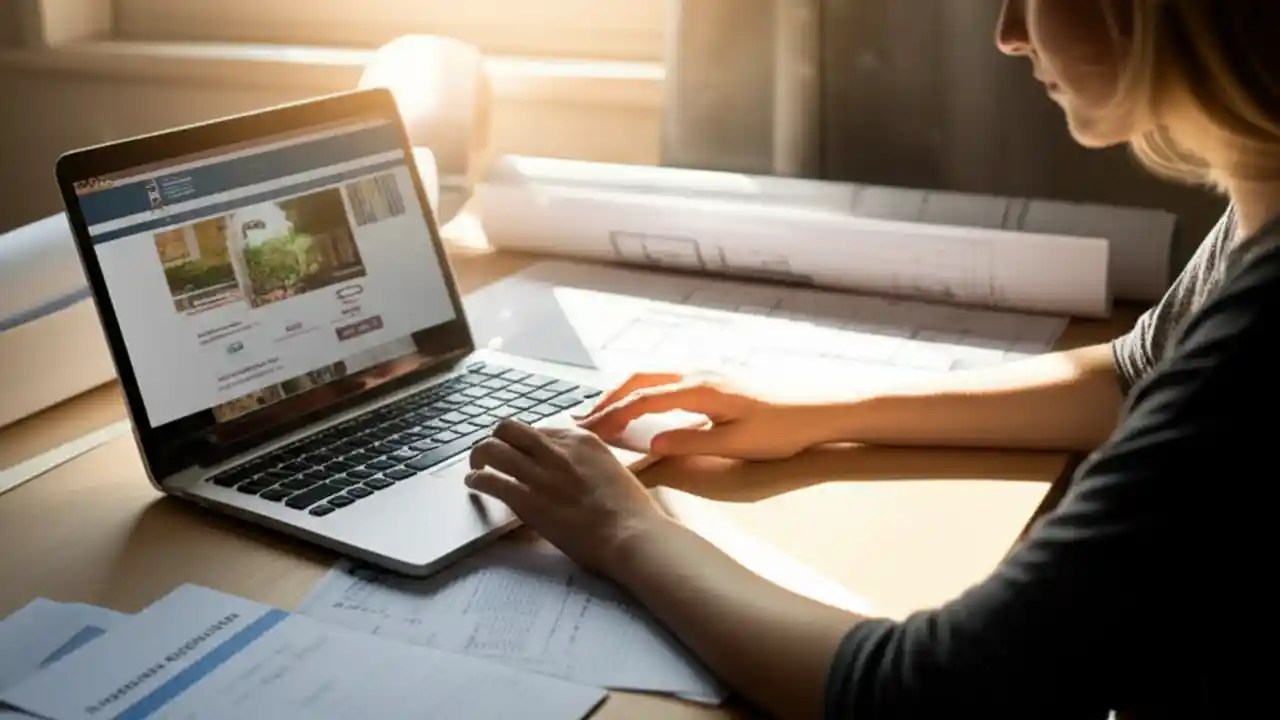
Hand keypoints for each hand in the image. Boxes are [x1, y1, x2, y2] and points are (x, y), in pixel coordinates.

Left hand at [466, 420, 670, 573]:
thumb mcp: (612, 469)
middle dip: (496, 438)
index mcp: (581, 440)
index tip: (521, 456)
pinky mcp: (527, 499)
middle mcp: (557, 450)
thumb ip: (587, 462)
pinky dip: (477, 480)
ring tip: (476, 468)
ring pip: (493, 448)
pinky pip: (490, 480)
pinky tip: (475, 485)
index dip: (525, 444)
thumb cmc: (630, 511)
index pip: (539, 430)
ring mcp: (540, 473)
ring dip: (479, 457)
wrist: (631, 534)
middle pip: (510, 428)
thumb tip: (571, 468)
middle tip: (491, 454)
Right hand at [577, 372, 819, 460]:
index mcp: (700, 389)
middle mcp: (698, 375)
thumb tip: (652, 445)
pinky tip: (643, 408)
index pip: (643, 399)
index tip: (588, 432)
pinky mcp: (716, 381)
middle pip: (640, 380)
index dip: (612, 415)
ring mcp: (707, 374)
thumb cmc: (782, 429)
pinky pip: (667, 382)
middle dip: (608, 399)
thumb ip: (692, 443)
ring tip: (604, 414)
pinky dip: (644, 392)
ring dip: (625, 394)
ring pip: (653, 378)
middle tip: (583, 421)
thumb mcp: (736, 444)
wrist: (819, 409)